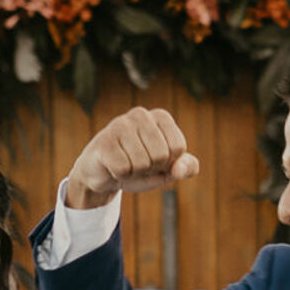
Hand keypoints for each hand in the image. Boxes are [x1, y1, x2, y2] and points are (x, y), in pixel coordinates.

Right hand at [65, 107, 199, 208]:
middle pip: (161, 155)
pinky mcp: (103, 140)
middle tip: (138, 163)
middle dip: (151, 168)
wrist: (104, 174)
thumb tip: (178, 170)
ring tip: (126, 164)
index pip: (178, 148)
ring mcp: (120, 124)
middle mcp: (141, 114)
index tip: (155, 159)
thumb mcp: (168, 169)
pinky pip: (122, 169)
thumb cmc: (140, 167)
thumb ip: (185, 168)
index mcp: (161, 116)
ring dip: (134, 173)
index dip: (168, 162)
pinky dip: (119, 175)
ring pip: (142, 163)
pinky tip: (112, 166)